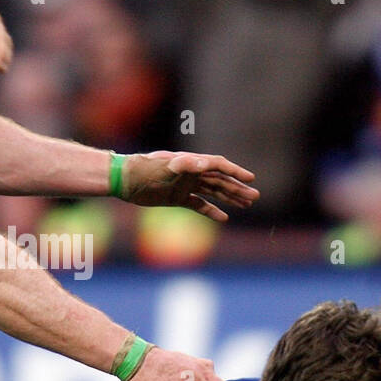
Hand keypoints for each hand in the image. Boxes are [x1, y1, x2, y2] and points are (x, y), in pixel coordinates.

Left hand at [120, 151, 258, 220]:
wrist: (125, 179)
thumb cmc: (143, 169)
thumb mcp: (163, 167)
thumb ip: (181, 165)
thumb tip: (199, 163)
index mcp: (191, 163)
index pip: (218, 166)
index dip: (235, 172)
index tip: (250, 179)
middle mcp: (191, 173)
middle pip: (220, 180)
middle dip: (238, 188)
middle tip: (255, 196)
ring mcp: (185, 186)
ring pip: (213, 192)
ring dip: (229, 198)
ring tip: (247, 204)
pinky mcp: (177, 198)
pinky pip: (199, 205)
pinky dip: (211, 211)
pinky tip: (224, 217)